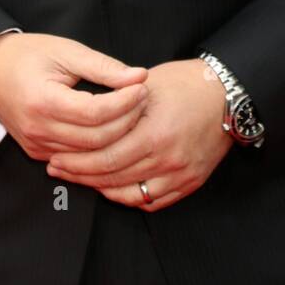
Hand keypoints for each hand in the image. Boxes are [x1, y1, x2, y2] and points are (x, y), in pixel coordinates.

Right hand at [0, 32, 148, 158]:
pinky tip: (113, 128)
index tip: (141, 87)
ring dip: (116, 135)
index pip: (95, 113)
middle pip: (96, 139)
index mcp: (43, 101)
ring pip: (89, 154)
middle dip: (126, 120)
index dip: (124, 102)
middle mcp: (38, 129)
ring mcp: (36, 145)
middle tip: (142, 98)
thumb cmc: (28, 55)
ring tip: (132, 110)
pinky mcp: (37, 152)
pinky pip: (76, 158)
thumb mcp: (67, 51)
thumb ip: (103, 67)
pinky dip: (98, 147)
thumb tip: (138, 76)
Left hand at [44, 58, 233, 210]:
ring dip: (101, 189)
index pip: (104, 156)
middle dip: (80, 176)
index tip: (56, 157)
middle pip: (113, 178)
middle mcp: (167, 159)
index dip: (76, 161)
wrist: (228, 96)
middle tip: (58, 170)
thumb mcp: (147, 86)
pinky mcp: (190, 182)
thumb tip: (83, 118)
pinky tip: (111, 188)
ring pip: (130, 194)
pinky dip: (128, 197)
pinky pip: (152, 201)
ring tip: (80, 180)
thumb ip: (117, 105)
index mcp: (154, 133)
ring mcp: (180, 175)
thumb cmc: (186, 84)